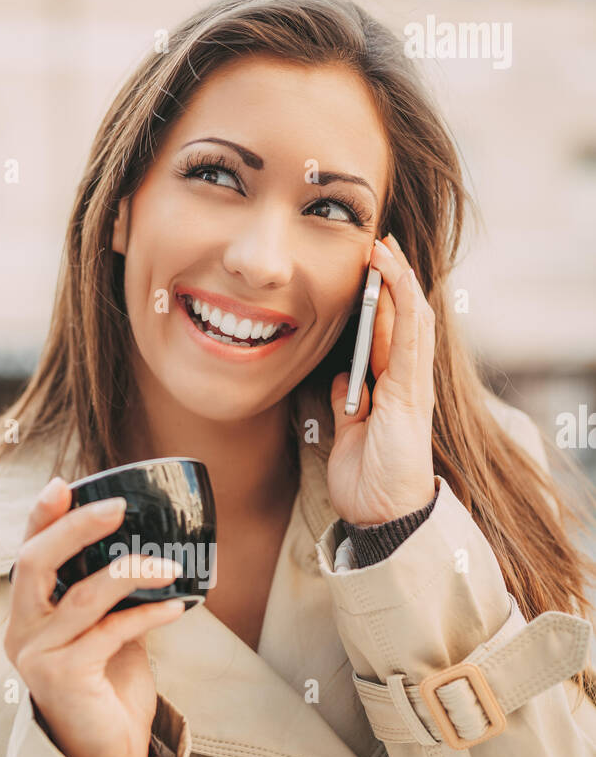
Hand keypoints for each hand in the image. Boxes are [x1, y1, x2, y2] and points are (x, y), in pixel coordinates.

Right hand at [4, 477, 184, 756]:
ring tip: (170, 563)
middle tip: (118, 507)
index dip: (41, 516)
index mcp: (26, 613)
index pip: (27, 552)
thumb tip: (148, 547)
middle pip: (35, 562)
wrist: (105, 756)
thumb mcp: (104, 630)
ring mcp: (37, 656)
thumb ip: (107, 594)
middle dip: (76, 527)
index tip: (62, 484)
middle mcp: (21, 631)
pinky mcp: (63, 678)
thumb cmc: (106, 688)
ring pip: (81, 596)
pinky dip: (148, 614)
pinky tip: (178, 605)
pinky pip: (110, 632)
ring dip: (130, 572)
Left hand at [326, 233, 435, 526]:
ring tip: (383, 247)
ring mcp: (413, 384)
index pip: (391, 331)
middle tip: (377, 242)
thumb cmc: (368, 481)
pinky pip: (411, 337)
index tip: (367, 268)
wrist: (381, 514)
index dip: (382, 298)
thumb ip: (350, 406)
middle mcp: (408, 381)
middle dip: (392, 277)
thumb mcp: (349, 435)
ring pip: (413, 318)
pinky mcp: (411, 391)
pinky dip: (404, 302)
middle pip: (405, 317)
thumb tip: (343, 384)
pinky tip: (396, 277)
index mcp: (394, 389)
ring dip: (399, 279)